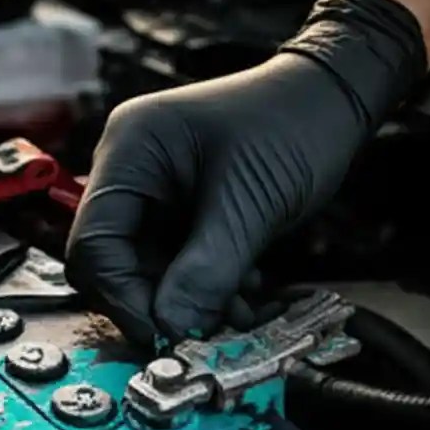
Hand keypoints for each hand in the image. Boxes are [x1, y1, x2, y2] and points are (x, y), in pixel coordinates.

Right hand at [65, 0, 427, 346]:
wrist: (335, 95)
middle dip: (158, 301)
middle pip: (115, 261)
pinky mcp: (179, 209)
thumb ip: (208, 271)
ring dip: (188, 300)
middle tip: (199, 332)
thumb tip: (172, 329)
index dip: (122, 296)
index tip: (162, 334)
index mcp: (129, 151)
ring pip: (148, 269)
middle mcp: (130, 170)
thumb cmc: (295, 120)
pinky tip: (240, 293)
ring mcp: (153, 190)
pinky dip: (204, 286)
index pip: (94, 242)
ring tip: (236, 313)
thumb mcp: (251, 203)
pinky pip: (175, 262)